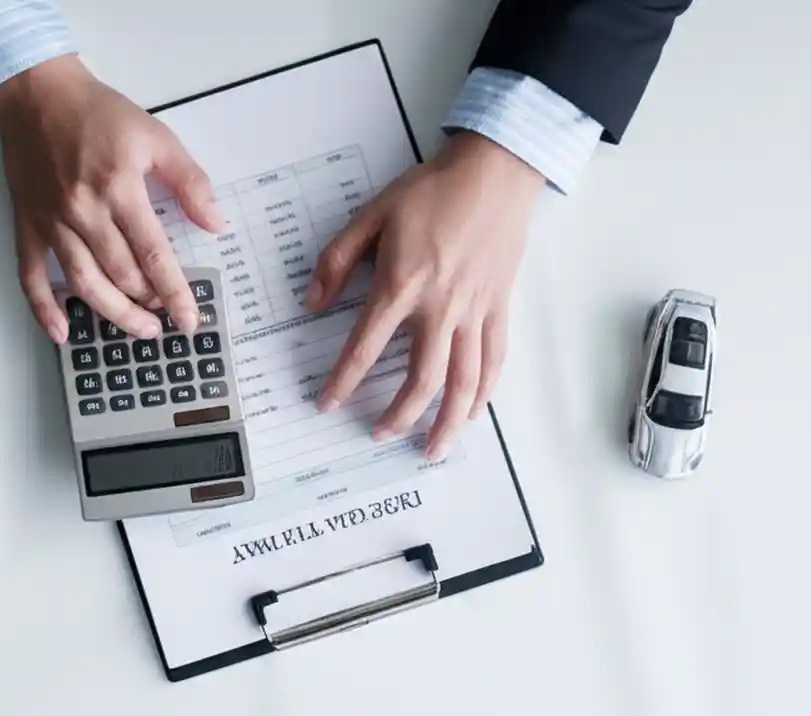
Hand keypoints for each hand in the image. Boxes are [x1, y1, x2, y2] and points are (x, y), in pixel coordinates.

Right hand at [0, 56, 222, 342]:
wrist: (38, 94)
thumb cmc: (97, 114)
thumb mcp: (156, 137)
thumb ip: (189, 182)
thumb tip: (215, 223)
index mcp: (118, 189)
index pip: (153, 254)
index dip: (175, 291)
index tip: (190, 318)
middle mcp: (83, 211)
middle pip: (121, 276)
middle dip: (148, 304)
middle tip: (166, 319)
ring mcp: (52, 222)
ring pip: (83, 284)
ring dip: (113, 314)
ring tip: (138, 329)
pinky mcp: (28, 225)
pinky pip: (31, 276)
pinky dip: (44, 309)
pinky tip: (62, 332)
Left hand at [305, 132, 542, 458]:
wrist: (493, 171)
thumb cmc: (432, 190)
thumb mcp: (371, 215)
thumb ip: (336, 261)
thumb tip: (311, 302)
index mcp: (402, 284)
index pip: (366, 346)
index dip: (343, 381)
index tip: (327, 404)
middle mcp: (441, 306)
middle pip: (421, 378)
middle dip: (398, 415)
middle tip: (378, 434)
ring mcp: (475, 310)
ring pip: (463, 381)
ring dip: (446, 421)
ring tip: (431, 449)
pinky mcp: (500, 307)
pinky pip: (493, 360)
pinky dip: (483, 392)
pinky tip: (470, 413)